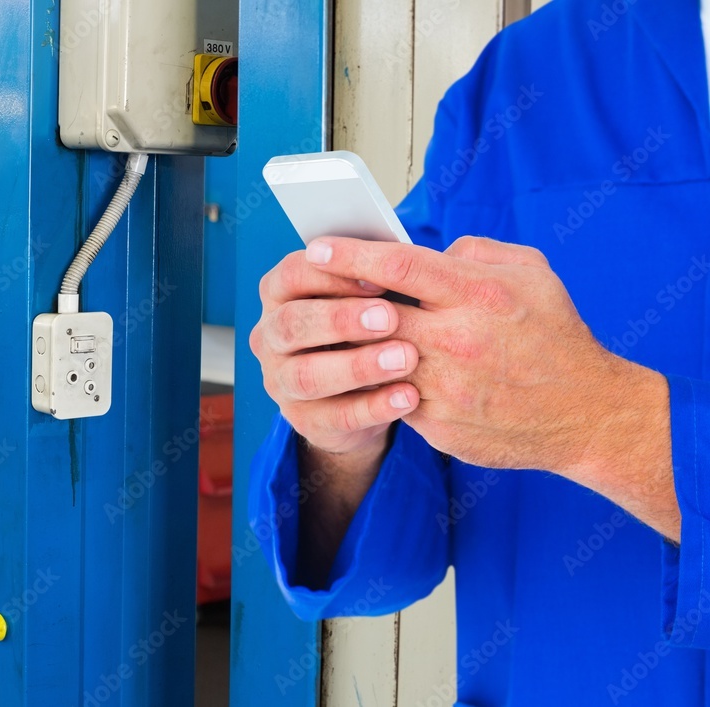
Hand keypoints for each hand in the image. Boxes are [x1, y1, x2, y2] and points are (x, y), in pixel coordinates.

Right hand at [249, 252, 420, 454]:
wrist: (359, 393)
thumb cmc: (365, 327)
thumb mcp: (365, 296)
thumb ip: (376, 275)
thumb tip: (421, 249)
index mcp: (279, 294)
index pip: (290, 274)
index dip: (330, 274)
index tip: (378, 278)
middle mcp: (270, 336)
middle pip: (291, 323)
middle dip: (340, 319)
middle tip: (391, 317)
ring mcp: (280, 382)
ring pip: (307, 375)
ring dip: (357, 366)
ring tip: (405, 358)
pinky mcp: (303, 420)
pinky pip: (335, 416)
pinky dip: (374, 407)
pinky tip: (409, 396)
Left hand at [302, 235, 653, 474]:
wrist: (586, 414)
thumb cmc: (555, 336)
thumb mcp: (532, 274)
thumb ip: (477, 252)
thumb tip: (431, 251)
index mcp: (479, 294)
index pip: (399, 265)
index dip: (352, 254)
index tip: (318, 246)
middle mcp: (458, 340)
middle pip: (374, 315)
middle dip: (337, 301)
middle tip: (310, 291)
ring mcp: (446, 388)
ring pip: (374, 361)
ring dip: (352, 346)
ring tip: (332, 334)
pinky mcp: (439, 426)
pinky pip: (391, 398)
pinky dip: (376, 383)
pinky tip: (368, 373)